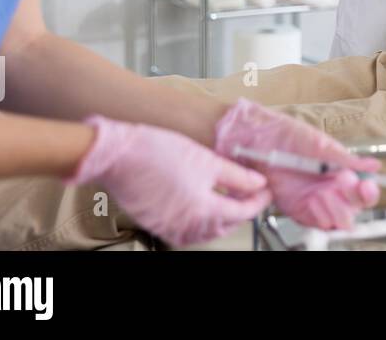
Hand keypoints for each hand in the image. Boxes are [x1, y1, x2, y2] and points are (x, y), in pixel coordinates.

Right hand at [65, 115, 272, 246]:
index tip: (266, 191)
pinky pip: (186, 231)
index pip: (242, 213)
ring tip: (229, 198)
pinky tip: (202, 206)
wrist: (119, 155)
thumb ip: (236, 176)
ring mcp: (169, 228)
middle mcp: (187, 226)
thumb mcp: (207, 160)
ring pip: (205, 232)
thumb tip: (257, 184)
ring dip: (221, 218)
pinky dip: (200, 222)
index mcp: (203, 211)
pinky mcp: (156, 224)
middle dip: (241, 210)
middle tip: (251, 193)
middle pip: (225, 225)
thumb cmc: (157, 153)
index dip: (258, 200)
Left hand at [214, 98, 381, 229]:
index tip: (365, 185)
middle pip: (351, 208)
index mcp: (338, 170)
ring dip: (334, 210)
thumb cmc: (284, 133)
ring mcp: (311, 199)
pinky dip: (316, 215)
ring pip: (334, 219)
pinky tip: (313, 202)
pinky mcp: (293, 207)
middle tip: (343, 189)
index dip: (367, 192)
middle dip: (352, 203)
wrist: (252, 137)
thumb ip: (344, 158)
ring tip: (324, 195)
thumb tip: (373, 165)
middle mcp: (327, 187)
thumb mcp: (318, 143)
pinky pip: (311, 221)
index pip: (361, 189)